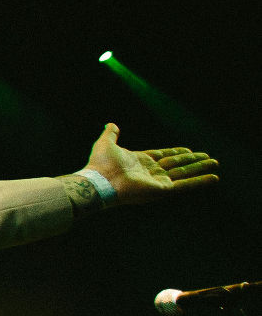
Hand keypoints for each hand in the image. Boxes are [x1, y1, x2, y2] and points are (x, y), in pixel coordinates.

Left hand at [82, 124, 218, 205]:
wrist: (100, 180)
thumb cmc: (100, 164)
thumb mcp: (106, 143)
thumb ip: (111, 134)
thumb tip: (112, 125)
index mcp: (140, 161)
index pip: (164, 155)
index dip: (177, 153)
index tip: (188, 150)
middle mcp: (151, 171)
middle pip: (177, 164)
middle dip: (192, 161)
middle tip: (208, 157)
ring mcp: (158, 180)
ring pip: (184, 173)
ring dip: (200, 168)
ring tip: (215, 163)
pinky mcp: (162, 189)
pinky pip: (185, 185)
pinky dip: (200, 181)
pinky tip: (213, 178)